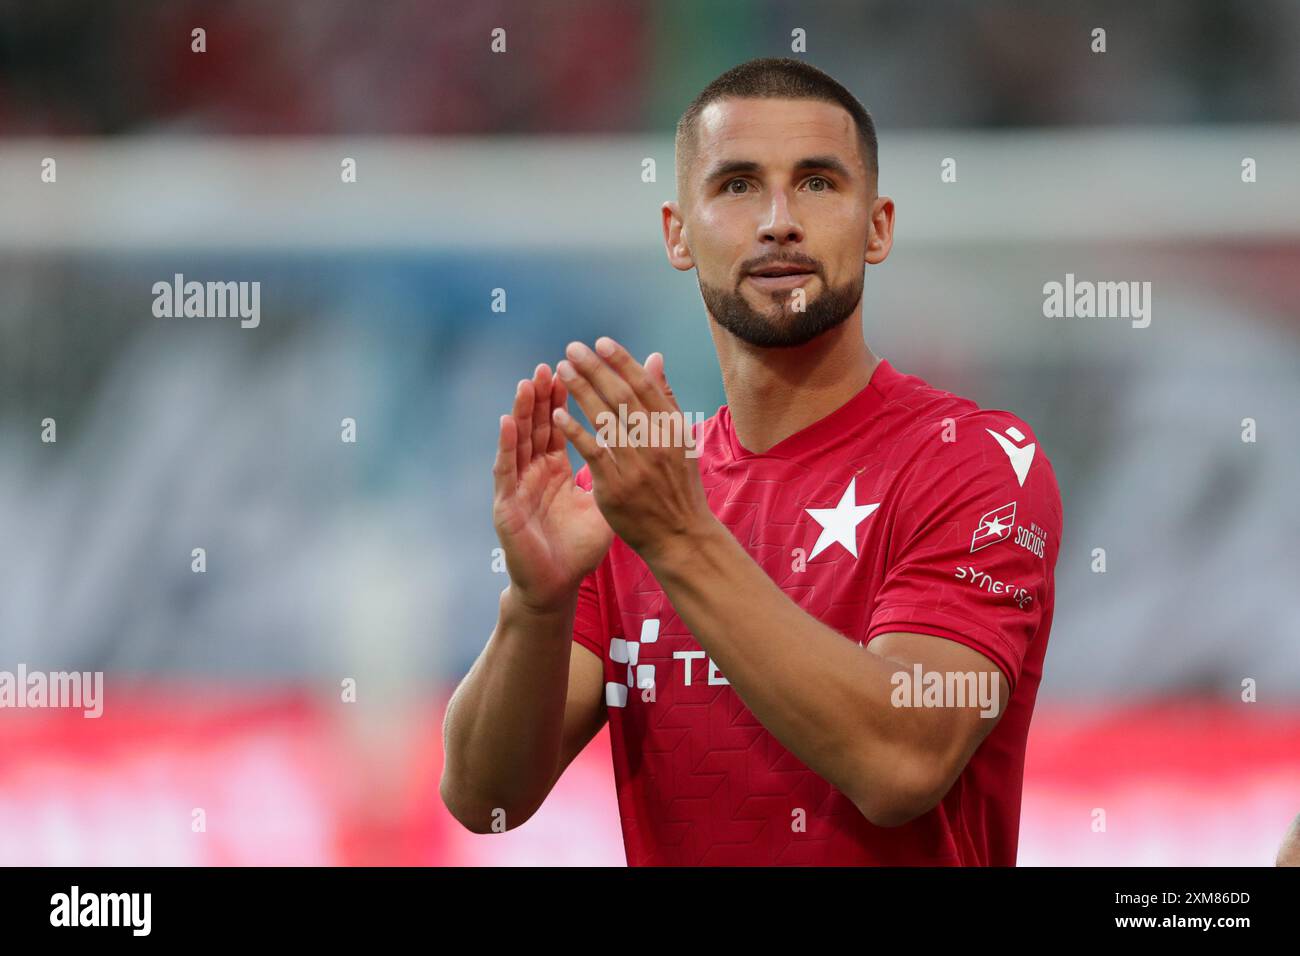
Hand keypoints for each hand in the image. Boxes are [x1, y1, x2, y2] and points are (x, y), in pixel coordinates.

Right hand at [492, 362, 613, 612]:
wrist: (557, 584)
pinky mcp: (506, 504)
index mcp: (555, 470)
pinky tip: (507, 422)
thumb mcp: (604, 504)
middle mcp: (534, 472)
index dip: (565, 399)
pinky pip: (505, 470)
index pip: (560, 425)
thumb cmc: (578, 548)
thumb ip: (615, 472)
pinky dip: (506, 444)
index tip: (577, 369)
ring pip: (519, 441)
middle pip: (538, 426)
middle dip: (544, 396)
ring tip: (529, 382)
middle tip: (552, 364)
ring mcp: (517, 486)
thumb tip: (638, 448)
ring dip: (522, 411)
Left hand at [550, 338, 716, 564]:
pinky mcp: (616, 486)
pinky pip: (593, 452)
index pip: (644, 385)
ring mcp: (637, 465)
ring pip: (605, 419)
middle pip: (622, 397)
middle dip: (595, 369)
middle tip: (572, 349)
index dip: (621, 361)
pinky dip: (575, 431)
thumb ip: (665, 399)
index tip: (600, 342)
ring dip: (581, 391)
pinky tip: (558, 414)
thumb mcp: (681, 440)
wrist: (680, 536)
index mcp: (673, 428)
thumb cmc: (678, 486)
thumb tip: (655, 358)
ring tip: (561, 371)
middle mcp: (657, 442)